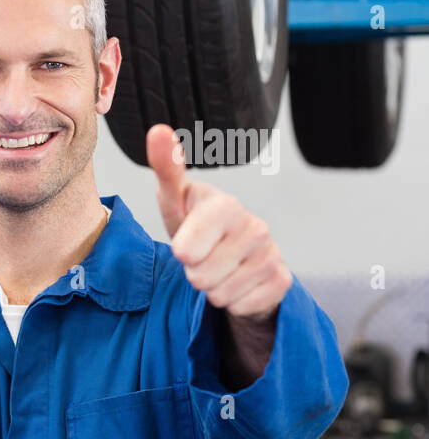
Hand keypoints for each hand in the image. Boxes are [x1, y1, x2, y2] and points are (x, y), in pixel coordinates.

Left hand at [147, 124, 289, 320]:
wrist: (231, 255)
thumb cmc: (196, 225)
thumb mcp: (175, 201)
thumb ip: (166, 169)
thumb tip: (157, 131)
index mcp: (226, 206)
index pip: (187, 249)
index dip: (182, 253)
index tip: (184, 244)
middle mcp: (256, 227)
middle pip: (200, 276)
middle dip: (194, 273)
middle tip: (201, 258)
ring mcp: (272, 254)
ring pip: (219, 294)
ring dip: (211, 288)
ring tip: (217, 269)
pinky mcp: (282, 281)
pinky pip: (239, 307)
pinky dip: (232, 302)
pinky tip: (236, 282)